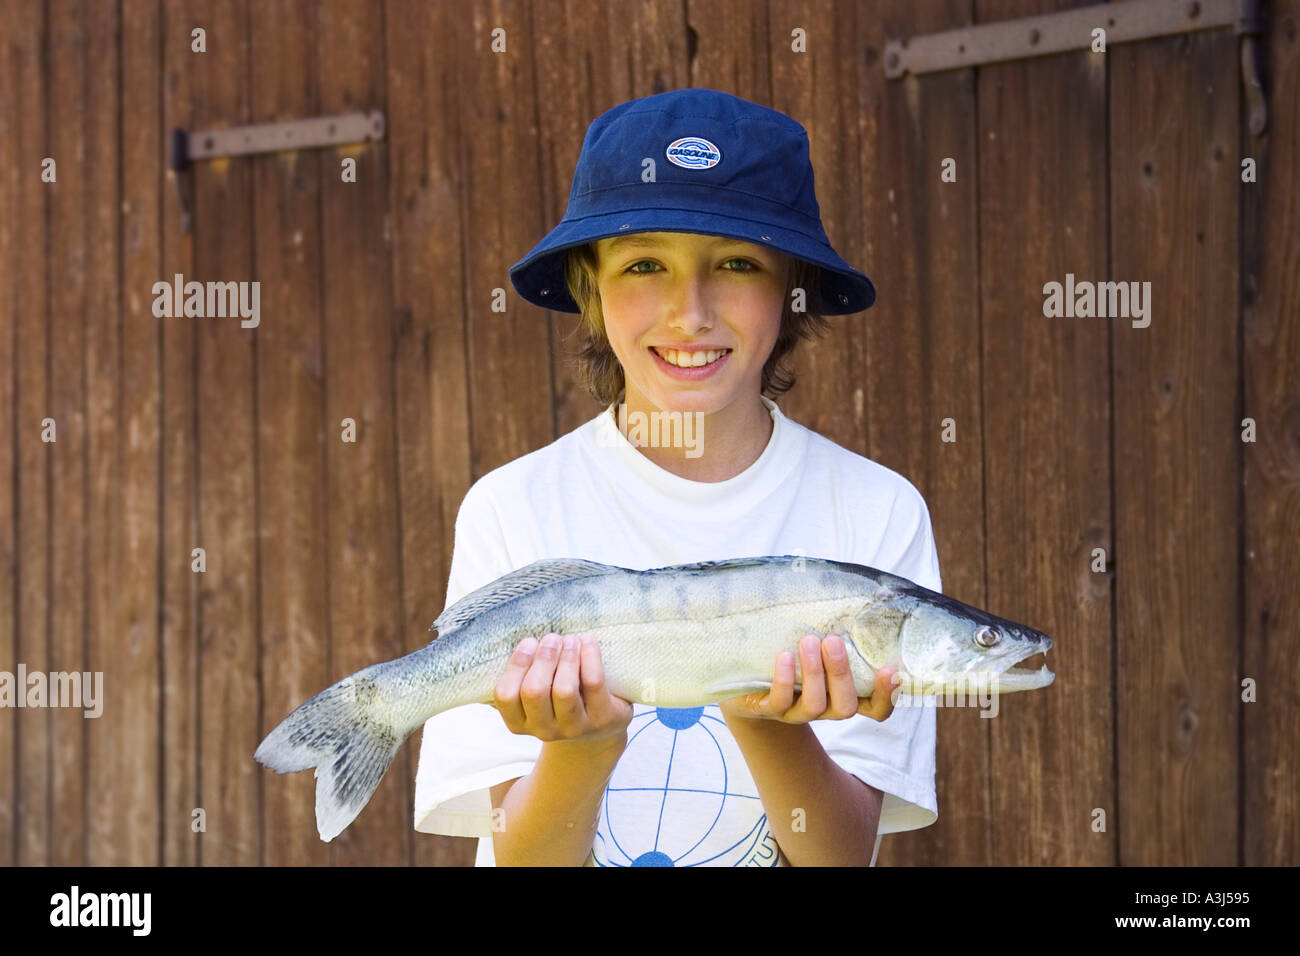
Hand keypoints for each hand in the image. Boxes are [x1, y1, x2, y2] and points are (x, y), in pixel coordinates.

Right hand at [492, 633, 633, 743]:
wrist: (602, 724)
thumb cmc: (561, 698)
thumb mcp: (538, 692)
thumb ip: (524, 672)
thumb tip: (525, 642)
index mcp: (519, 722)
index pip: (505, 695)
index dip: (516, 664)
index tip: (529, 642)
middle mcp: (544, 730)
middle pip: (534, 691)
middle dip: (543, 658)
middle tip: (552, 638)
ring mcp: (574, 728)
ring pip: (564, 690)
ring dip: (566, 657)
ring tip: (570, 640)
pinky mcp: (602, 718)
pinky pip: (592, 683)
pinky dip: (589, 656)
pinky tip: (587, 641)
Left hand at [718, 634, 898, 723]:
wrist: (745, 680)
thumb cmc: (790, 654)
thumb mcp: (814, 643)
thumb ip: (833, 628)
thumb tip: (849, 590)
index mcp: (842, 694)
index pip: (875, 708)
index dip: (886, 695)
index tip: (891, 669)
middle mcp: (824, 708)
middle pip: (846, 706)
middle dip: (841, 673)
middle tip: (833, 641)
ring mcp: (796, 713)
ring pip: (814, 706)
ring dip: (814, 673)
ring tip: (809, 641)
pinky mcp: (768, 710)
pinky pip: (780, 702)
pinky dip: (784, 680)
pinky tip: (785, 657)